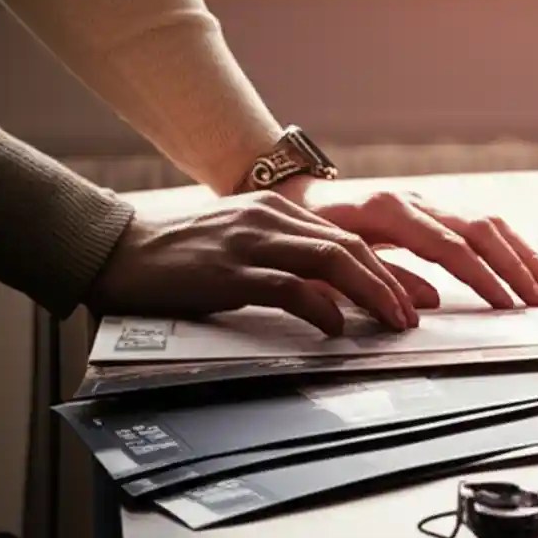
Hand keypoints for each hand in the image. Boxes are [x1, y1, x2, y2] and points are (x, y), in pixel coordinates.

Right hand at [86, 191, 420, 335]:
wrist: (121, 252)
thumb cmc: (185, 258)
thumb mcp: (246, 246)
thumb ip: (289, 258)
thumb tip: (338, 294)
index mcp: (280, 210)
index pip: (351, 238)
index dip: (390, 269)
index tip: (417, 297)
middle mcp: (271, 219)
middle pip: (350, 246)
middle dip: (391, 283)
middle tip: (414, 315)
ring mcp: (250, 242)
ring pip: (330, 260)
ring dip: (371, 293)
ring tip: (392, 321)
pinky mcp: (227, 270)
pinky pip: (287, 286)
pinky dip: (319, 306)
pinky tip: (337, 326)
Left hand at [274, 176, 537, 309]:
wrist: (297, 195)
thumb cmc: (308, 232)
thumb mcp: (328, 260)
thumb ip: (376, 280)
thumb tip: (429, 304)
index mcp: (388, 210)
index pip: (449, 245)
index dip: (482, 275)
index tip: (507, 303)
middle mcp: (417, 200)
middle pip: (482, 229)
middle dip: (517, 267)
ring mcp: (430, 202)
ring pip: (490, 224)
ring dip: (524, 256)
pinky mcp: (437, 211)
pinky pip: (483, 226)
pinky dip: (512, 249)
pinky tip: (531, 269)